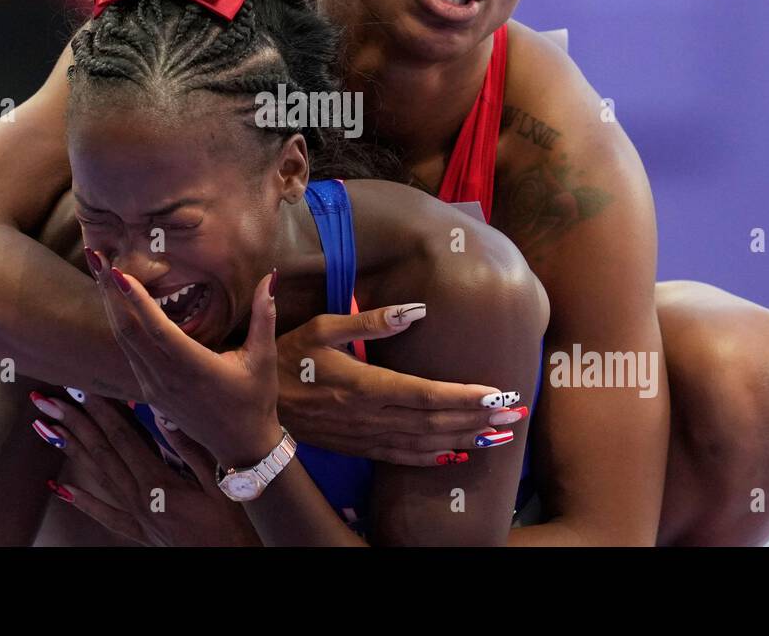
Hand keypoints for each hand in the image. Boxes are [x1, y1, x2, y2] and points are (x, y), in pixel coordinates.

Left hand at [32, 393, 260, 545]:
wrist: (226, 561)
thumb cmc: (227, 522)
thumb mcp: (216, 481)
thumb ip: (189, 448)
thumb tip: (165, 414)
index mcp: (157, 482)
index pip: (122, 437)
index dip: (101, 410)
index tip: (82, 388)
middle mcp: (138, 497)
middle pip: (101, 452)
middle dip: (74, 423)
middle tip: (49, 400)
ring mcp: (135, 515)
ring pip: (98, 476)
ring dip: (72, 449)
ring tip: (47, 428)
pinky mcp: (138, 530)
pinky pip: (105, 514)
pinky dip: (82, 500)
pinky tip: (61, 489)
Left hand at [91, 251, 282, 465]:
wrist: (241, 446)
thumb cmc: (255, 399)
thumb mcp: (263, 358)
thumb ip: (264, 315)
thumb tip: (271, 277)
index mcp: (194, 368)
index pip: (157, 329)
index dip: (135, 300)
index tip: (117, 271)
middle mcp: (167, 378)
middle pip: (128, 331)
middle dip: (110, 292)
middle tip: (95, 257)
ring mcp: (154, 387)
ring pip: (124, 342)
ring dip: (110, 306)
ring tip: (98, 272)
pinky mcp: (150, 392)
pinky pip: (129, 354)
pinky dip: (120, 325)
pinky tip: (114, 304)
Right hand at [274, 305, 527, 465]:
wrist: (254, 404)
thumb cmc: (287, 358)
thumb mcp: (322, 327)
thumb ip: (370, 321)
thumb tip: (416, 310)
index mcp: (363, 384)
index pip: (424, 394)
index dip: (463, 396)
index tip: (496, 393)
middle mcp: (368, 416)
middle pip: (433, 422)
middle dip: (476, 419)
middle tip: (514, 414)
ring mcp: (363, 436)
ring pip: (423, 444)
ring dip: (464, 440)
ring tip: (498, 435)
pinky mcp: (357, 447)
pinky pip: (402, 457)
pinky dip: (433, 458)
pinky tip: (456, 454)